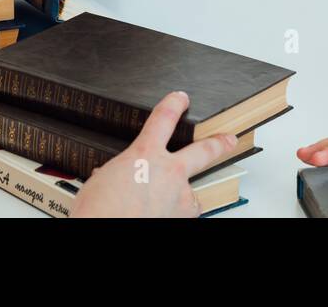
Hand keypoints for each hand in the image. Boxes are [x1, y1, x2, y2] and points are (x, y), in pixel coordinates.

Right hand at [70, 91, 236, 217]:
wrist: (102, 229)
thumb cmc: (98, 210)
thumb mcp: (100, 181)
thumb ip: (116, 173)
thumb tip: (113, 179)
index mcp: (144, 155)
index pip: (163, 119)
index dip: (174, 105)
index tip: (180, 98)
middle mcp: (169, 172)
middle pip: (203, 150)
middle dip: (218, 144)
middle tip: (229, 140)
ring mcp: (179, 196)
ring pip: (190, 194)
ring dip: (183, 196)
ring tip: (168, 202)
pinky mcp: (182, 218)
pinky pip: (182, 214)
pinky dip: (173, 215)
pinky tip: (160, 216)